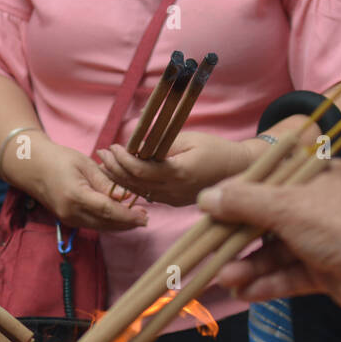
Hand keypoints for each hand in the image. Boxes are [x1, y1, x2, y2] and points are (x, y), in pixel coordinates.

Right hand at [4, 137, 147, 231]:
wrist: (32, 167)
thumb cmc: (59, 159)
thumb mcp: (85, 164)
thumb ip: (105, 182)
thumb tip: (125, 197)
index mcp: (75, 195)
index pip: (107, 210)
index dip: (127, 215)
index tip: (144, 215)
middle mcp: (71, 212)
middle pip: (106, 223)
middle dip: (127, 223)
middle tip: (145, 218)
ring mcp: (69, 219)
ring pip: (101, 227)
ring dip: (120, 225)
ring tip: (137, 218)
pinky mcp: (69, 220)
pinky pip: (93, 224)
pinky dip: (109, 222)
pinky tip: (120, 216)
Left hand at [98, 132, 255, 207]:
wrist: (238, 170)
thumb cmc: (216, 149)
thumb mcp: (188, 139)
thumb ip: (161, 142)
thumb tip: (135, 142)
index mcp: (178, 173)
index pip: (140, 170)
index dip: (123, 160)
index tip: (113, 147)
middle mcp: (174, 191)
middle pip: (135, 184)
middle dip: (115, 169)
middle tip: (102, 153)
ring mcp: (173, 200)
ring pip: (138, 192)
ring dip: (120, 178)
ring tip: (106, 163)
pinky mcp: (174, 202)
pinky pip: (148, 194)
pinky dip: (133, 184)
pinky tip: (122, 174)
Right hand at [196, 159, 340, 311]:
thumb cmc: (338, 224)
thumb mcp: (285, 205)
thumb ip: (243, 202)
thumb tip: (205, 198)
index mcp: (310, 178)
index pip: (263, 184)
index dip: (233, 199)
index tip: (206, 215)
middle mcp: (313, 207)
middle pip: (264, 222)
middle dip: (236, 241)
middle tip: (208, 253)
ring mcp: (317, 241)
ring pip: (274, 254)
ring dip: (249, 267)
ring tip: (225, 279)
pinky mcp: (321, 272)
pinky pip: (287, 276)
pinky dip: (267, 284)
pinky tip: (245, 293)